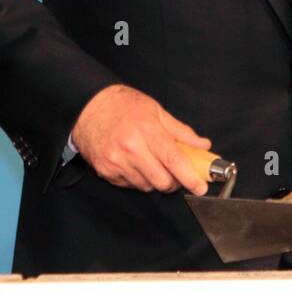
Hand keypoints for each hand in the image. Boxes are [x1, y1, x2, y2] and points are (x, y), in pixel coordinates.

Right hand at [71, 84, 211, 194]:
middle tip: (176, 174)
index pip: (173, 160)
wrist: (89, 107)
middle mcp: (130, 149)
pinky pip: (129, 185)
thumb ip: (181, 132)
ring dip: (154, 180)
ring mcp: (116, 162)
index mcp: (146, 131)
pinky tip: (135, 164)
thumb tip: (203, 145)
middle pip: (161, 181)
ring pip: (146, 186)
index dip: (189, 177)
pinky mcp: (105, 171)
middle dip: (173, 182)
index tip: (200, 186)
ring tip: (151, 163)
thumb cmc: (124, 106)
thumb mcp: (156, 111)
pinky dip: (137, 179)